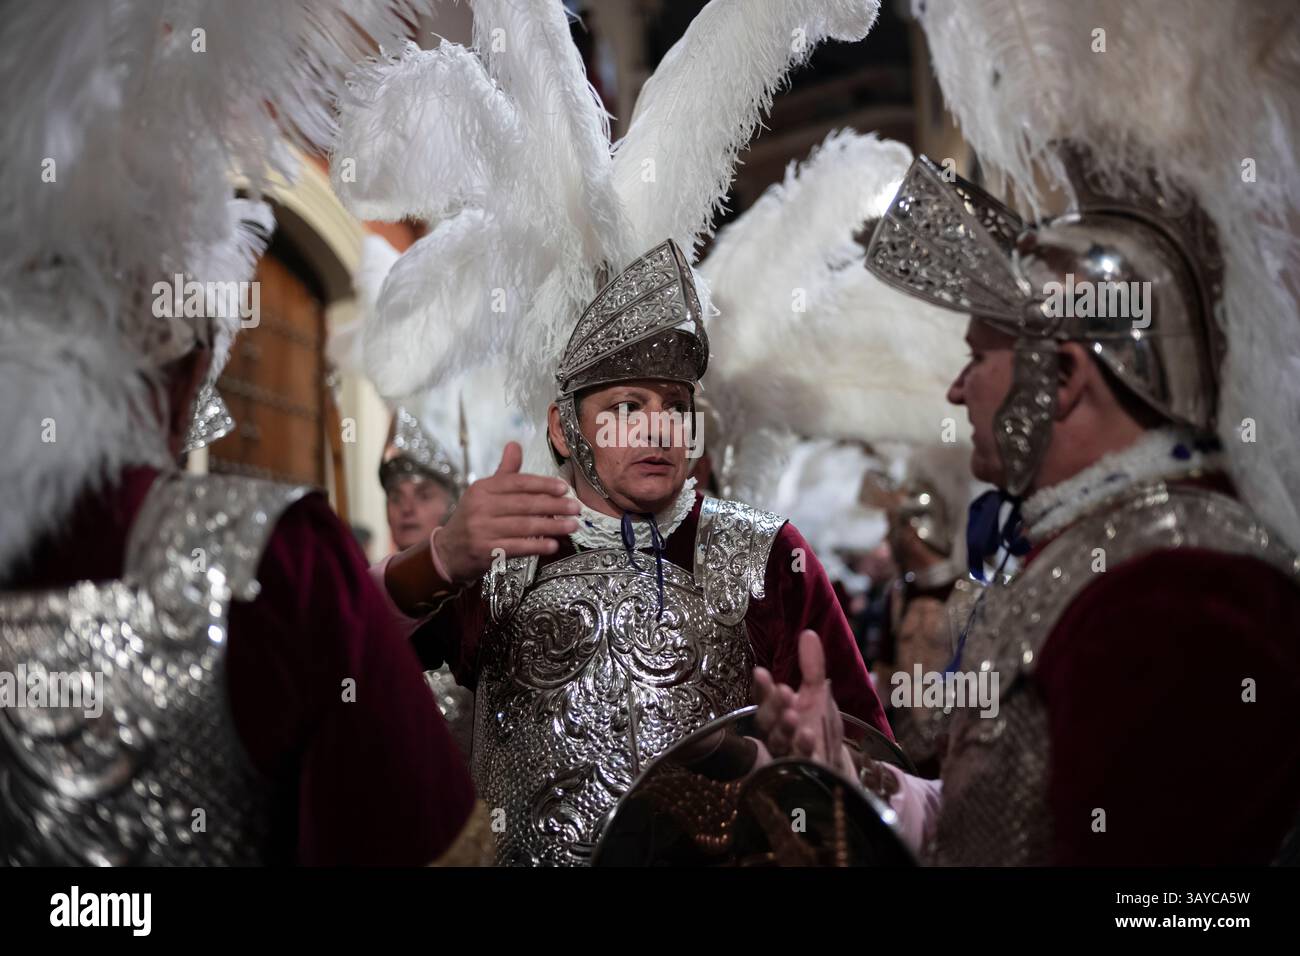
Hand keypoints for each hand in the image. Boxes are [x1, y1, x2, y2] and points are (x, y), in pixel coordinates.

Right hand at [434, 442, 579, 584]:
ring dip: (551, 526)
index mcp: (482, 489)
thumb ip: (504, 472)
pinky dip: (537, 546)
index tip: (564, 488)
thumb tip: (515, 444)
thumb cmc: (473, 518)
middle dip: (554, 506)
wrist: (449, 551)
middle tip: (576, 508)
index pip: (517, 483)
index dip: (543, 484)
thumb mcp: (483, 492)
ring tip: (571, 526)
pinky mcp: (484, 551)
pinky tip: (553, 544)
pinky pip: (517, 547)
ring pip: (524, 526)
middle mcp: (480, 507)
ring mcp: (481, 530)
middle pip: (524, 504)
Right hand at [752, 629, 854, 777]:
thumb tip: (808, 633)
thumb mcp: (818, 694)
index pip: (764, 699)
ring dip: (784, 727)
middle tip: (783, 691)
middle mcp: (775, 733)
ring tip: (794, 713)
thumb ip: (812, 667)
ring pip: (778, 741)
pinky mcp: (796, 772)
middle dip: (773, 706)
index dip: (762, 688)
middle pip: (766, 721)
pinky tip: (809, 735)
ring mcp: (784, 755)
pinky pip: (797, 762)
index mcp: (777, 713)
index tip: (762, 672)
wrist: (834, 764)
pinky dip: (803, 748)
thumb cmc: (820, 728)